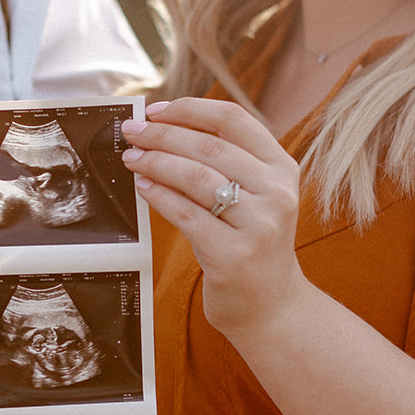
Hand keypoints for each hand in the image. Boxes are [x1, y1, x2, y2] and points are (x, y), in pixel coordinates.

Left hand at [121, 99, 304, 336]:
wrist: (272, 306)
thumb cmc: (251, 243)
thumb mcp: (254, 196)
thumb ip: (224, 163)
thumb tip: (163, 127)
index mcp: (282, 168)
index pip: (233, 120)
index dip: (190, 108)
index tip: (156, 110)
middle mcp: (277, 192)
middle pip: (209, 146)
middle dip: (162, 135)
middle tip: (132, 132)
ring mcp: (259, 225)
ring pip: (196, 177)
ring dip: (156, 162)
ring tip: (132, 158)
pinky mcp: (234, 255)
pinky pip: (186, 214)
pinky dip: (159, 196)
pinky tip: (144, 188)